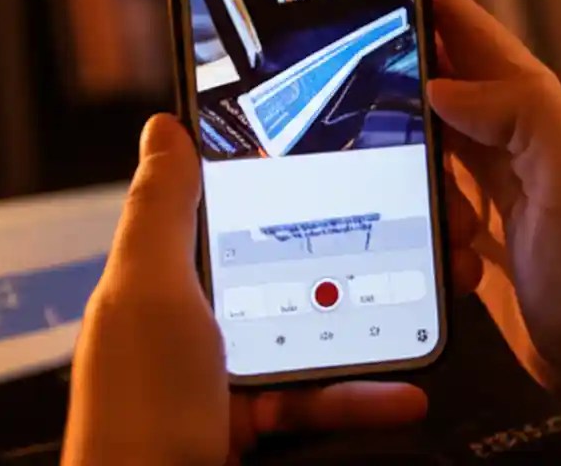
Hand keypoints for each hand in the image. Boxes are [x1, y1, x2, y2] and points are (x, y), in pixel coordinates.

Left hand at [62, 114, 483, 465]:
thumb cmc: (135, 412)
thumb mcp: (148, 294)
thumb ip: (162, 213)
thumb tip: (165, 131)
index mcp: (157, 281)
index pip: (217, 211)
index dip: (270, 182)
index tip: (331, 155)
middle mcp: (186, 326)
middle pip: (275, 271)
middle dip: (341, 251)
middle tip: (407, 232)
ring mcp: (220, 381)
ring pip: (307, 336)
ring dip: (368, 326)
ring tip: (425, 302)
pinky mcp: (250, 429)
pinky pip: (315, 402)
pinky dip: (360, 398)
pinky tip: (401, 394)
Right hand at [427, 0, 560, 389]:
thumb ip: (519, 112)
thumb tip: (439, 84)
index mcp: (528, 108)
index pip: (465, 31)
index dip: (421, 3)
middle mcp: (499, 139)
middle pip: (424, 90)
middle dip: (393, 107)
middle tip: (375, 136)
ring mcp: (479, 187)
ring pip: (411, 158)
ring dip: (411, 188)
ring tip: (457, 228)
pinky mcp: (462, 235)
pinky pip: (415, 217)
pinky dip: (425, 238)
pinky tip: (460, 267)